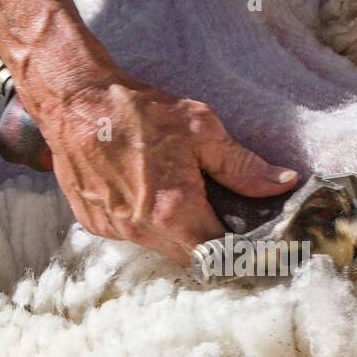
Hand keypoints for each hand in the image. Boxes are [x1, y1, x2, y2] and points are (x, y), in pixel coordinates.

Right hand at [35, 68, 297, 263]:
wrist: (73, 99)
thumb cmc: (137, 110)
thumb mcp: (200, 129)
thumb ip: (243, 166)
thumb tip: (283, 183)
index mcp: (174, 212)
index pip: (219, 255)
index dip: (238, 250)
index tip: (251, 238)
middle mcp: (142, 230)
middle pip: (190, 256)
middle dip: (209, 241)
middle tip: (221, 214)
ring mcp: (114, 229)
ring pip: (160, 247)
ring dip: (177, 232)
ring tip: (183, 197)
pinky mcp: (94, 222)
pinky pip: (132, 234)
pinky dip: (147, 223)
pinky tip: (148, 191)